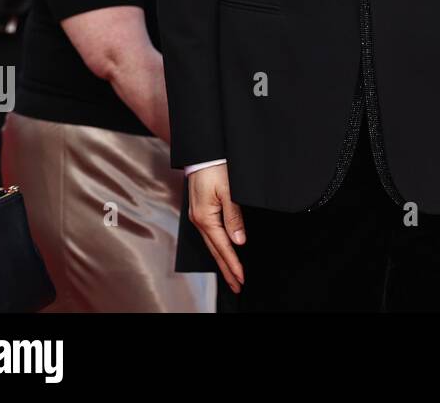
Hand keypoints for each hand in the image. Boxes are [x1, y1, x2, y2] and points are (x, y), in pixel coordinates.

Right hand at [188, 163, 245, 293]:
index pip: (222, 247)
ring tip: (232, 276)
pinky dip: (218, 248)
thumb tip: (238, 241)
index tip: (242, 278)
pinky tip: (222, 253)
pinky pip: (210, 236)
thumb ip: (234, 217)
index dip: (233, 264)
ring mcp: (198, 217)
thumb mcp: (229, 191)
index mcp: (205, 218)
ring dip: (222, 261)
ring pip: (212, 245)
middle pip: (215, 251)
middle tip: (237, 286)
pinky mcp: (200, 212)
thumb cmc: (216, 168)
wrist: (204, 153)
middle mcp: (199, 220)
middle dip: (227, 270)